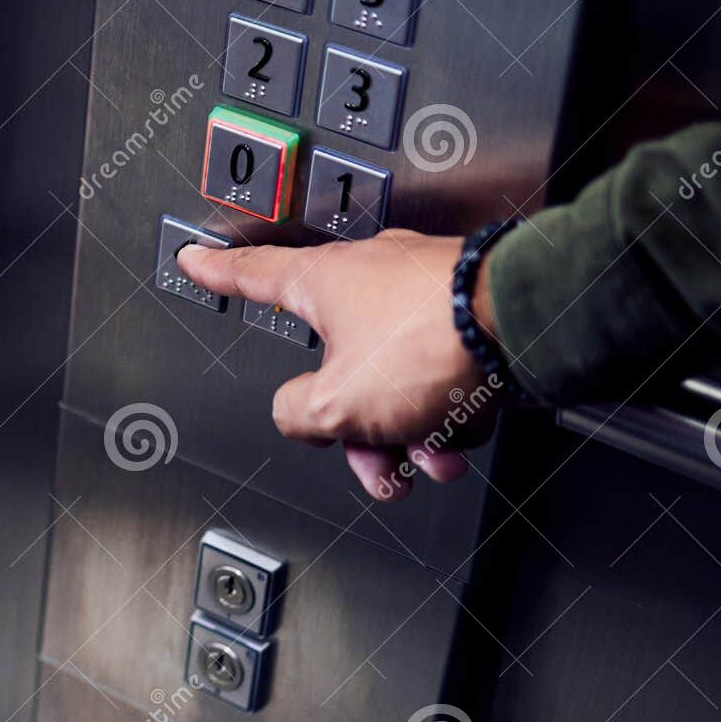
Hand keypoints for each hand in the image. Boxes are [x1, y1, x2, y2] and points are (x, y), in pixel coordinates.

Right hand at [177, 229, 503, 501]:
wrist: (524, 326)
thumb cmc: (432, 341)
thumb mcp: (335, 403)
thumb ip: (298, 413)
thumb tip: (300, 414)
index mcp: (324, 282)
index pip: (253, 274)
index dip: (218, 274)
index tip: (196, 260)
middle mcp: (372, 278)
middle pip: (339, 364)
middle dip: (358, 427)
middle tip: (374, 461)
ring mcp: (423, 294)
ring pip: (395, 379)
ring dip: (409, 431)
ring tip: (432, 457)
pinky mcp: (468, 313)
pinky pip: (440, 374)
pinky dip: (448, 411)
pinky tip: (463, 433)